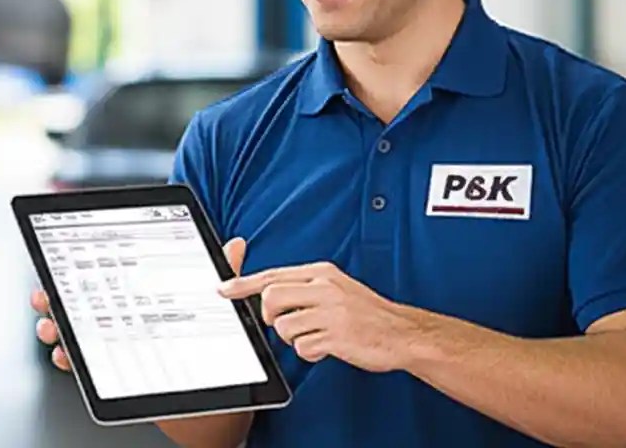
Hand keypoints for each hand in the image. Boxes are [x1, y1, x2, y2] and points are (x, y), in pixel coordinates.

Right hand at [32, 237, 249, 371]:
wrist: (217, 400)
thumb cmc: (217, 350)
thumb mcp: (220, 309)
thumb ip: (222, 277)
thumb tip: (236, 244)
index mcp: (144, 296)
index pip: (109, 273)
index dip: (81, 264)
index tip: (63, 261)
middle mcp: (125, 318)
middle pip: (82, 300)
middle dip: (55, 295)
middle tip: (45, 295)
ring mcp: (117, 345)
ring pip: (75, 331)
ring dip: (56, 326)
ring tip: (52, 327)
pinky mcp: (115, 372)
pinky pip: (84, 365)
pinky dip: (70, 359)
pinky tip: (66, 356)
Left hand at [218, 261, 420, 372]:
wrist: (400, 333)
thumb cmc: (365, 313)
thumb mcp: (336, 287)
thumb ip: (305, 288)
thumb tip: (269, 293)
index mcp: (321, 273)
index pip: (273, 274)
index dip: (244, 283)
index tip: (224, 289)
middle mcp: (324, 288)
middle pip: (271, 298)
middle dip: (271, 317)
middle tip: (286, 324)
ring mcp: (331, 311)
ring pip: (284, 326)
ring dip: (294, 338)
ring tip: (315, 336)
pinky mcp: (336, 335)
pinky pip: (303, 348)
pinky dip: (310, 353)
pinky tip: (327, 347)